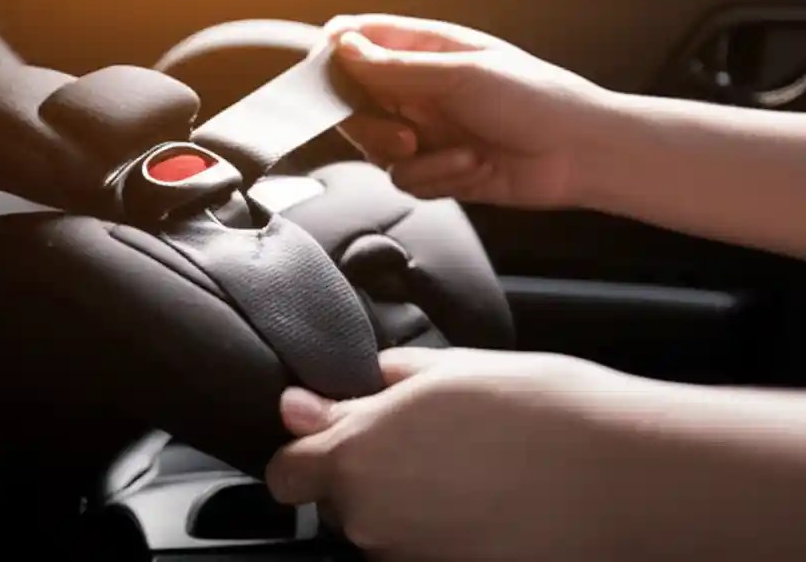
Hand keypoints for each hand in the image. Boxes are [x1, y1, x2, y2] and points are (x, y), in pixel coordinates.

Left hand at [266, 346, 632, 561]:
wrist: (628, 477)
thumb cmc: (543, 412)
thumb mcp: (448, 371)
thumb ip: (369, 391)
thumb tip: (314, 401)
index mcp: (357, 457)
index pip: (286, 472)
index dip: (305, 452)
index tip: (331, 436)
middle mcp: (373, 520)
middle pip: (340, 503)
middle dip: (368, 476)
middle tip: (427, 445)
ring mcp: (413, 559)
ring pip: (386, 530)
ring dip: (411, 506)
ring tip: (472, 473)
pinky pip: (428, 551)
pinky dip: (447, 533)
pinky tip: (490, 506)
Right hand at [326, 14, 619, 208]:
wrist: (582, 156)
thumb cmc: (538, 101)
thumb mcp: (461, 76)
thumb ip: (395, 67)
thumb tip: (342, 47)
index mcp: (426, 48)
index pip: (358, 41)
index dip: (337, 57)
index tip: (331, 79)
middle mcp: (420, 87)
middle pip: (355, 102)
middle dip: (372, 125)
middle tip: (403, 134)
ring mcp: (427, 129)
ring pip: (375, 147)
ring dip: (413, 158)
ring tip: (457, 152)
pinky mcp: (437, 167)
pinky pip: (405, 178)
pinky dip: (436, 178)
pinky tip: (473, 168)